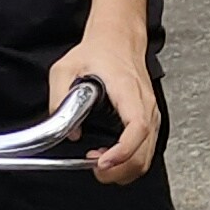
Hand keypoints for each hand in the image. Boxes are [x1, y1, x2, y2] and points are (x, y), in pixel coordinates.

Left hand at [52, 30, 159, 184]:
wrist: (118, 39)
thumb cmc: (99, 51)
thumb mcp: (65, 68)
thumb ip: (59, 99)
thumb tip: (69, 131)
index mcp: (128, 91)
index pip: (137, 127)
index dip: (122, 152)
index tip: (102, 162)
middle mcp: (146, 105)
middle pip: (144, 152)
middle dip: (119, 170)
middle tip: (94, 167)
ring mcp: (151, 114)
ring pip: (147, 157)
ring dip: (123, 168)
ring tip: (99, 161)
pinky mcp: (149, 119)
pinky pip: (146, 150)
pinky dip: (129, 161)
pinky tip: (110, 155)